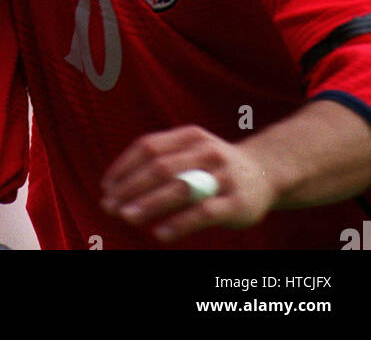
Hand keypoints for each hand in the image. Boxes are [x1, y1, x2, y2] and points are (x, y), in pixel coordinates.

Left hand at [99, 125, 276, 241]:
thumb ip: (161, 158)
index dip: (124, 166)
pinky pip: (203, 213)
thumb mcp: (192, 149)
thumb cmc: (214, 165)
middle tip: (109, 206)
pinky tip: (159, 234)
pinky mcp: (235, 202)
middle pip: (160, 168)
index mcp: (189, 136)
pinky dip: (179, 224)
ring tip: (126, 217)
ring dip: (149, 204)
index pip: (149, 146)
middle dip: (130, 188)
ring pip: (180, 188)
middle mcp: (205, 151)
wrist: (265, 172)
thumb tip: (117, 183)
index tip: (105, 187)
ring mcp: (222, 176)